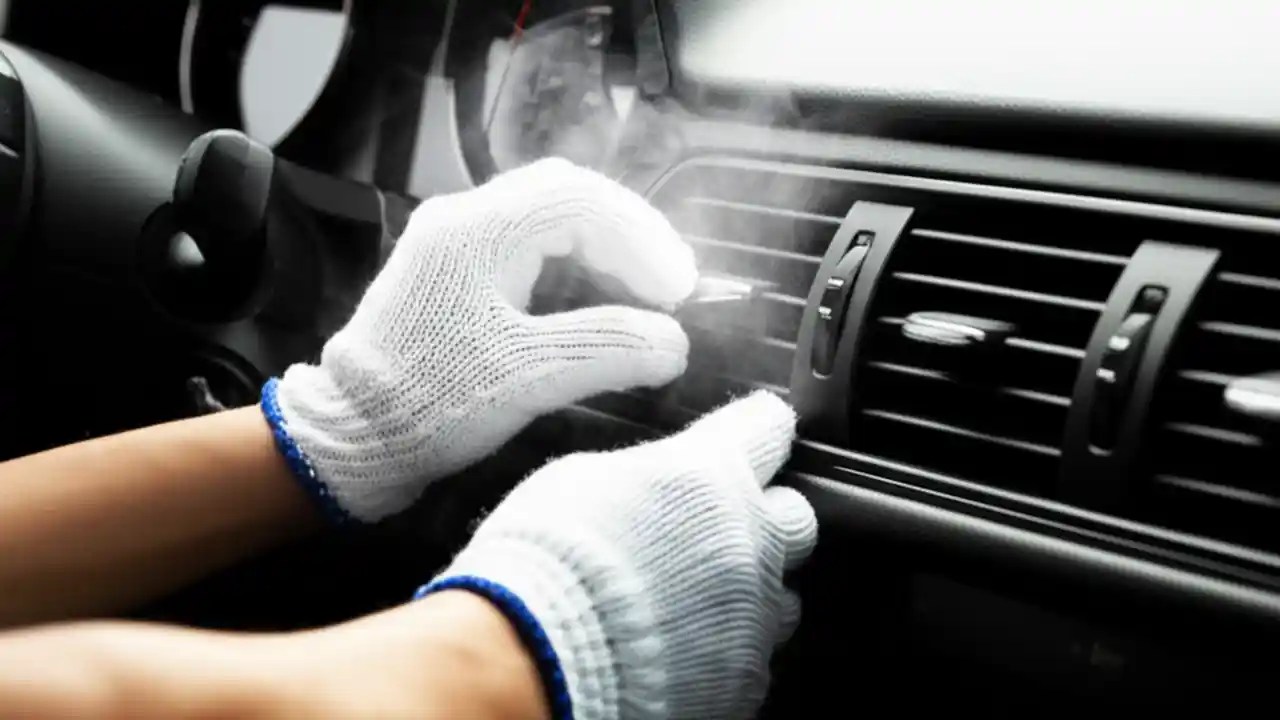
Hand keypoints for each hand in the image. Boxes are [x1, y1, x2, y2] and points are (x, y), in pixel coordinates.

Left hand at [264, 159, 697, 522]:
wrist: (349, 435)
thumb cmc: (431, 403)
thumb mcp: (528, 377)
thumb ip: (608, 348)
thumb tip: (675, 341)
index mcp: (477, 230)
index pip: (581, 202)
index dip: (643, 241)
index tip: (680, 292)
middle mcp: (463, 219)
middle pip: (567, 194)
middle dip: (629, 234)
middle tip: (672, 283)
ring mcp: (454, 241)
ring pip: (548, 214)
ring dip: (604, 244)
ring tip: (647, 288)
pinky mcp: (453, 271)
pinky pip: (528, 242)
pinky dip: (574, 261)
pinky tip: (599, 295)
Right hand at [419, 391, 817, 719]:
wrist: (531, 660)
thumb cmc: (542, 563)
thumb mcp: (582, 479)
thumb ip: (646, 472)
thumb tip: (660, 480)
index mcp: (708, 475)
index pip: (767, 428)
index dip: (758, 429)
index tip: (756, 433)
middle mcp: (748, 540)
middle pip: (796, 515)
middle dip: (765, 517)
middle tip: (716, 529)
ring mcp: (753, 614)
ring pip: (782, 594)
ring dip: (748, 590)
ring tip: (690, 601)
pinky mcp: (744, 677)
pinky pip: (753, 655)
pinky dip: (725, 648)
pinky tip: (679, 646)